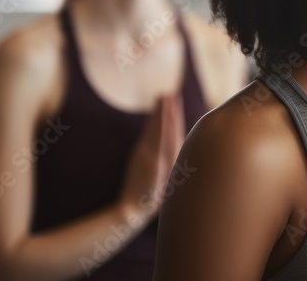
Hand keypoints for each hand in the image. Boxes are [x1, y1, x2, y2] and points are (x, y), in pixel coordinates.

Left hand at [118, 93, 185, 223]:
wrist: (132, 213)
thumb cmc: (143, 198)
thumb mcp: (154, 179)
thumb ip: (156, 161)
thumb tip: (152, 145)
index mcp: (168, 161)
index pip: (172, 134)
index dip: (173, 117)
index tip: (172, 101)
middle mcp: (166, 158)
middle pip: (170, 129)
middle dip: (171, 111)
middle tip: (172, 93)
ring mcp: (159, 159)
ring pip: (164, 131)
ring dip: (166, 113)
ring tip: (165, 96)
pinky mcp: (151, 163)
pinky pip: (159, 140)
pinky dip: (162, 127)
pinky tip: (163, 116)